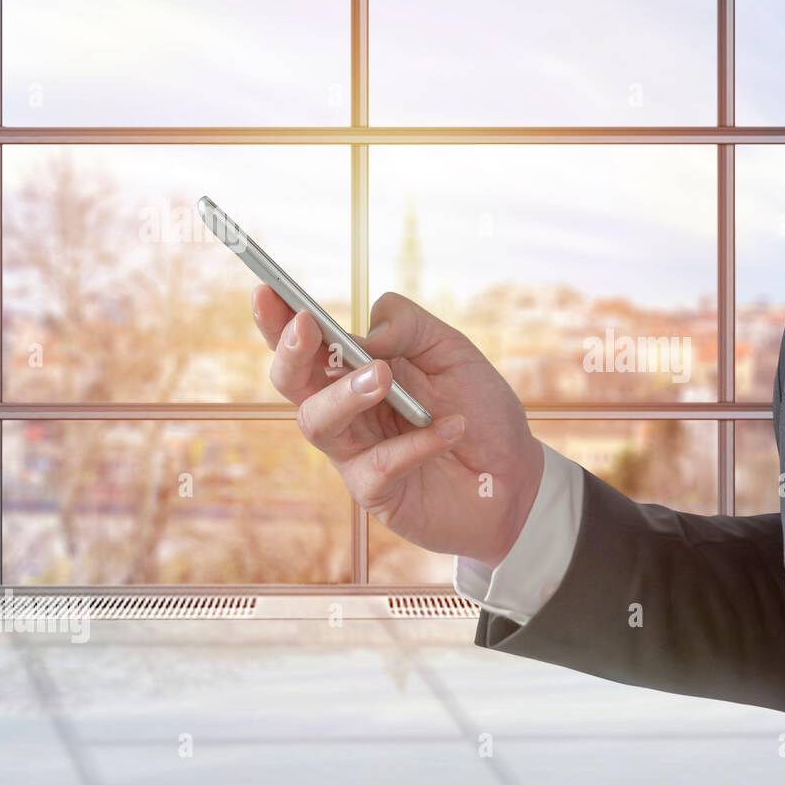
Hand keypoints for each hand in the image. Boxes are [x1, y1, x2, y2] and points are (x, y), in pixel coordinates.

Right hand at [252, 286, 543, 564]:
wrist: (517, 474)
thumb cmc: (480, 409)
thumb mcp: (451, 351)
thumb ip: (409, 327)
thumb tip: (365, 334)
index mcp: (358, 369)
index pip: (307, 343)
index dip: (278, 320)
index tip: (267, 290)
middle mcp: (347, 410)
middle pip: (293, 383)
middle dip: (292, 353)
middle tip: (309, 327)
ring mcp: (356, 453)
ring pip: (318, 423)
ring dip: (346, 394)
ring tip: (384, 377)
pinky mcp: (375, 493)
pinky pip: (377, 465)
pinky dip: (416, 443)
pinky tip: (452, 428)